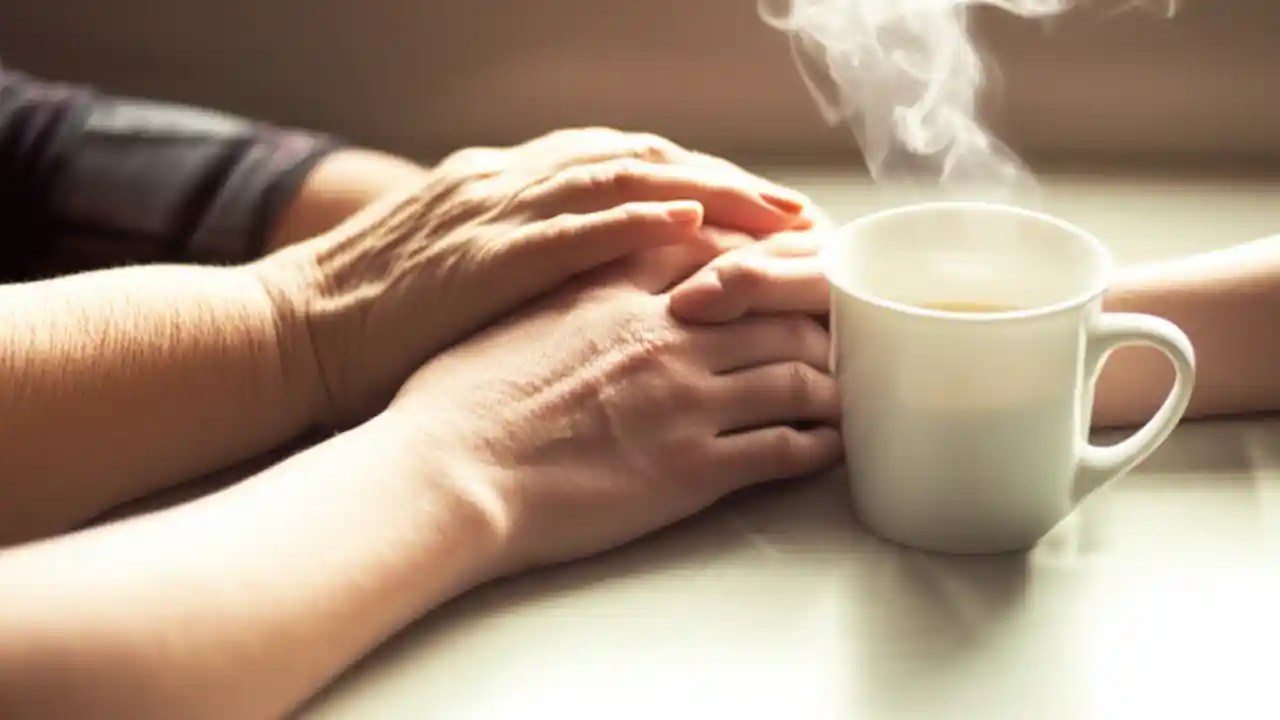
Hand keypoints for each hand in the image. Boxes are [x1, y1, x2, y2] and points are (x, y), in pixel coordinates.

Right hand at [256, 128, 814, 425]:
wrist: (296, 336)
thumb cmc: (382, 325)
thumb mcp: (465, 273)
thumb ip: (528, 260)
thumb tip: (594, 277)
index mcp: (507, 183)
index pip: (625, 165)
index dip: (698, 181)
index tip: (758, 207)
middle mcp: (510, 181)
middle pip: (642, 161)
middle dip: (723, 182)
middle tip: (792, 211)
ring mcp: (499, 212)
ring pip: (625, 180)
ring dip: (706, 194)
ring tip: (773, 217)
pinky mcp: (487, 255)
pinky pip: (578, 227)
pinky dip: (638, 221)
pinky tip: (693, 228)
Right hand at [384, 234, 841, 575]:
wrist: (450, 472)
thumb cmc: (460, 403)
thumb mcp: (511, 317)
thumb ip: (567, 292)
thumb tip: (585, 293)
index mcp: (618, 293)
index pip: (721, 254)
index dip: (769, 258)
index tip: (794, 266)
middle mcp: (665, 335)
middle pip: (777, 307)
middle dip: (819, 316)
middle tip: (842, 330)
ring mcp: (684, 398)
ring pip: (796, 372)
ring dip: (831, 381)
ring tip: (847, 390)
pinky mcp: (692, 467)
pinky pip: (783, 448)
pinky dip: (817, 446)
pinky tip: (829, 448)